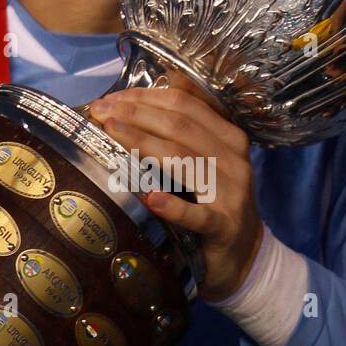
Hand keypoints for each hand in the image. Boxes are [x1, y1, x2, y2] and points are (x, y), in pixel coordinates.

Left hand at [88, 75, 262, 298]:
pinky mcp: (224, 228)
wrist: (246, 255)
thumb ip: (187, 130)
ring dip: (144, 145)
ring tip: (111, 135)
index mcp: (229, 138)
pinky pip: (198, 216)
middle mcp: (233, 161)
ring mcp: (231, 195)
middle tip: (100, 112)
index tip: (110, 99)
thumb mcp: (209, 160)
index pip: (186, 105)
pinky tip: (150, 199)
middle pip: (181, 127)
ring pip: (185, 161)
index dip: (146, 97)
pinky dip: (174, 207)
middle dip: (136, 115)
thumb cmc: (216, 203)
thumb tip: (154, 90)